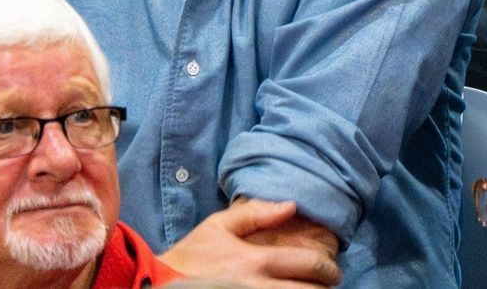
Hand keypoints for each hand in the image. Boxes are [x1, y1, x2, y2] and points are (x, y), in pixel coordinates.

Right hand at [160, 199, 341, 287]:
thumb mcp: (216, 227)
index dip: (327, 269)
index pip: (307, 264)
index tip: (332, 273)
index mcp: (254, 261)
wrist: (154, 288)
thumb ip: (255, 213)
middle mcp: (257, 287)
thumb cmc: (186, 259)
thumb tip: (291, 205)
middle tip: (328, 288)